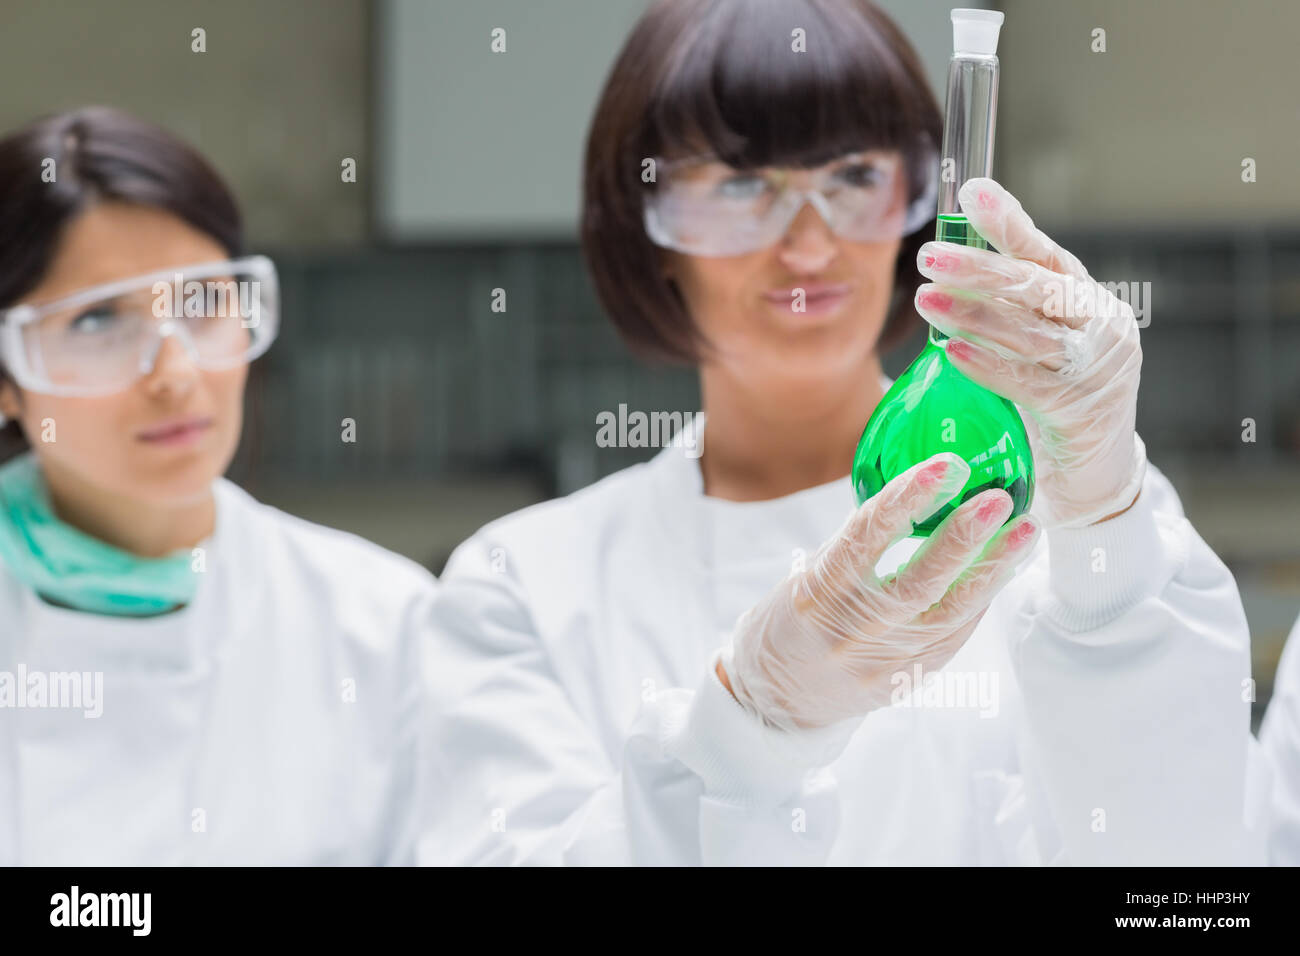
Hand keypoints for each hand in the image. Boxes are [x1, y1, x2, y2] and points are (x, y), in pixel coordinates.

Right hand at [724, 452, 1039, 731]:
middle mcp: (851, 632)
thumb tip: (916, 495)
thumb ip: (856, 545)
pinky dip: (979, 600)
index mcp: (817, 595)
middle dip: (963, 538)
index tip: (944, 466)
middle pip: (918, 584)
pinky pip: (952, 637)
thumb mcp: (805, 577)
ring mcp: (883, 663)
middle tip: (998, 499)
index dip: (907, 499)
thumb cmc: (789, 625)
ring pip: (949, 614)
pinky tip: (1001, 569)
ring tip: (1024, 531)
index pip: (866, 539)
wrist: (776, 701)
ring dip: (992, 569)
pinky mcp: (907, 682)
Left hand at [914, 177, 1145, 529]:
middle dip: (978, 269)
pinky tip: (952, 351)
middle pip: (1034, 287)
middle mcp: (1098, 324)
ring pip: (1027, 332)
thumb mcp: (1035, 341)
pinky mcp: (1078, 408)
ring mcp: (1095, 367)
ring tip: (926, 300)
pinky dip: (987, 365)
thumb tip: (947, 264)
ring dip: (972, 314)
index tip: (972, 192)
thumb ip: (1005, 306)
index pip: (1042, 251)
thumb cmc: (1056, 394)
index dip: (1008, 221)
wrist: (1093, 468)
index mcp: (1084, 298)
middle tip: (929, 257)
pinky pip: (1026, 382)